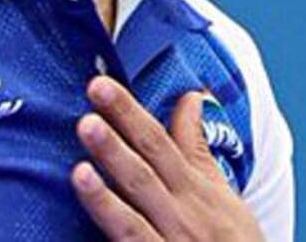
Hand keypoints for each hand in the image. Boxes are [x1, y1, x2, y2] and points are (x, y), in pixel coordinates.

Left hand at [72, 76, 264, 240]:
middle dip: (118, 135)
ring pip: (134, 211)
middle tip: (92, 98)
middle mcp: (182, 214)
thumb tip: (191, 97)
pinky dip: (110, 220)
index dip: (130, 113)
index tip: (101, 85)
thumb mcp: (222, 195)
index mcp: (194, 191)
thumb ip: (197, 148)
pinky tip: (89, 199)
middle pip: (145, 170)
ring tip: (82, 151)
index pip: (158, 143)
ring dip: (108, 182)